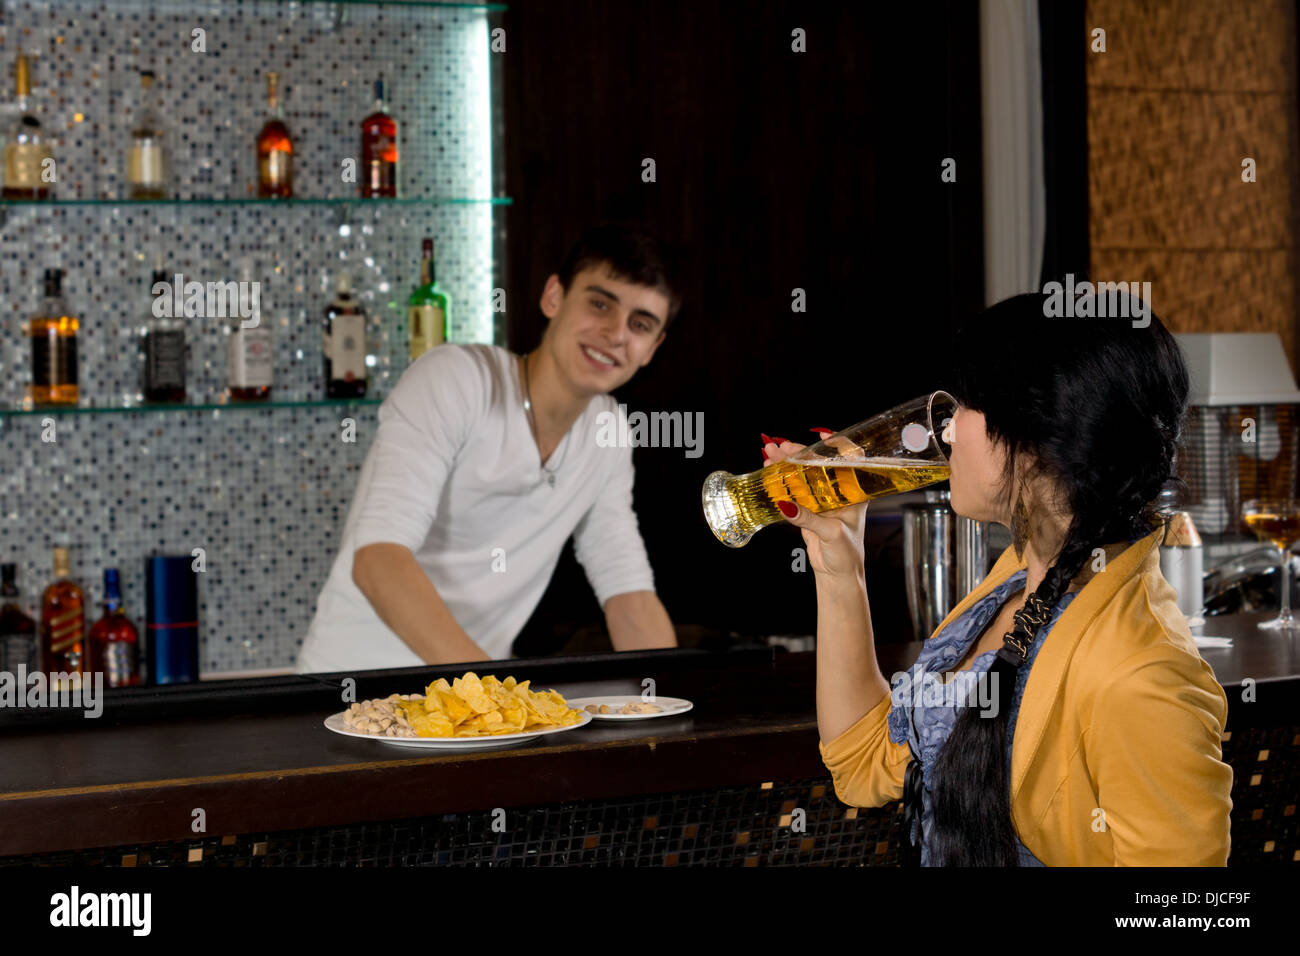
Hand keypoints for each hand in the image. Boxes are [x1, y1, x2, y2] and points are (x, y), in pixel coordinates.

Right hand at [763, 431, 868, 579]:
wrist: (837, 574)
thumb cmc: (846, 554)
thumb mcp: (831, 533)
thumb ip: (808, 518)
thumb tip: (786, 505)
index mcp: (854, 493)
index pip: (850, 459)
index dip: (838, 444)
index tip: (821, 436)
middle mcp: (839, 492)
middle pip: (818, 464)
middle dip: (799, 453)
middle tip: (781, 446)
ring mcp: (822, 498)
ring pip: (803, 474)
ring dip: (786, 463)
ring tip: (768, 453)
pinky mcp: (808, 508)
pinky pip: (793, 489)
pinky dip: (781, 479)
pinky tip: (769, 470)